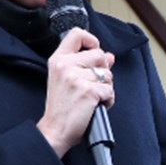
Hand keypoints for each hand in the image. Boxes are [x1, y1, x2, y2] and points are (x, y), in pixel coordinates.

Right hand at [36, 28, 113, 157]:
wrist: (55, 130)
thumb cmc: (61, 108)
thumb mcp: (67, 80)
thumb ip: (87, 64)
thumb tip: (109, 56)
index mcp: (58, 60)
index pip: (77, 34)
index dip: (92, 40)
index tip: (94, 50)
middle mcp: (65, 66)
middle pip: (99, 54)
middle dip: (103, 70)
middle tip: (92, 84)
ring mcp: (77, 78)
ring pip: (107, 74)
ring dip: (106, 87)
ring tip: (92, 97)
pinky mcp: (89, 91)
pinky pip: (110, 90)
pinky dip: (108, 100)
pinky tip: (96, 105)